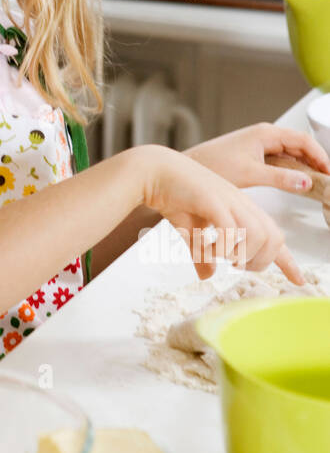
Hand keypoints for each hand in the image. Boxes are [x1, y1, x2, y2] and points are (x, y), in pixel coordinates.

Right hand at [136, 144, 304, 284]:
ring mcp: (228, 200)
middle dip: (261, 261)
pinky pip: (230, 230)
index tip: (297, 280)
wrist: (155, 172)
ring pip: (258, 234)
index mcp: (242, 209)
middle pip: (274, 237)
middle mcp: (241, 204)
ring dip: (244, 254)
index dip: (287, 261)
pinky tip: (209, 250)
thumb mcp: (192, 232)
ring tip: (224, 258)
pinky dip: (223, 247)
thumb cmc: (175, 197)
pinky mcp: (212, 200)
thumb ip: (202, 254)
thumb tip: (207, 275)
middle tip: (238, 266)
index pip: (274, 236)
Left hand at [184, 122, 329, 191]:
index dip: (321, 156)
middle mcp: (264, 136)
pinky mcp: (253, 156)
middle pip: (300, 146)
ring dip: (305, 167)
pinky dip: (292, 172)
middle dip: (316, 161)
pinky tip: (297, 184)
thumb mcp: (250, 173)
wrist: (187, 167)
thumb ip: (281, 178)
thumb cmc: (212, 164)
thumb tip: (306, 182)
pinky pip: (281, 162)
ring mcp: (259, 146)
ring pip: (291, 155)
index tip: (329, 172)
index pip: (303, 140)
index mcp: (266, 133)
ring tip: (318, 184)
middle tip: (327, 180)